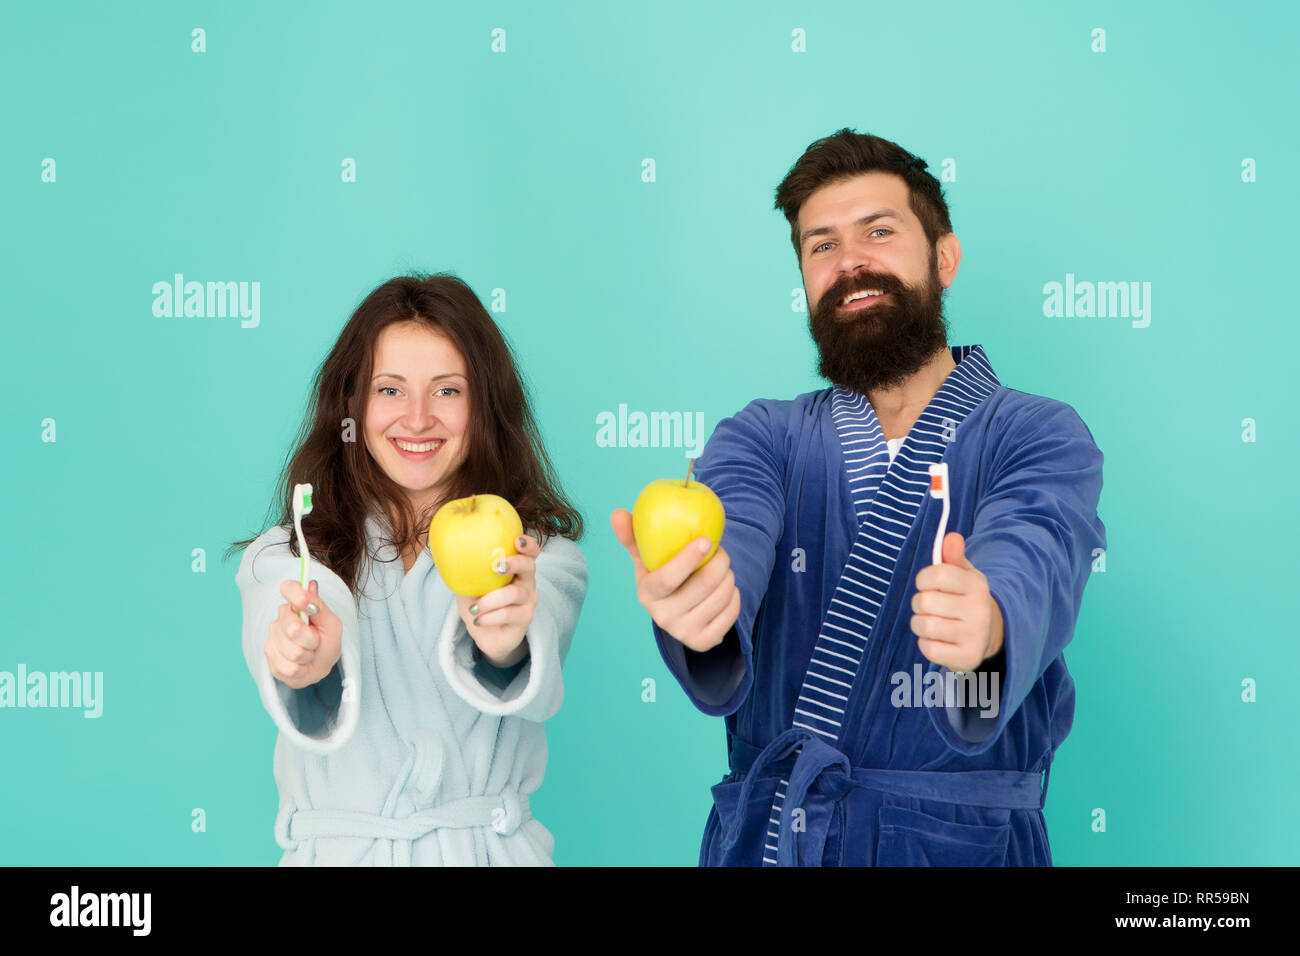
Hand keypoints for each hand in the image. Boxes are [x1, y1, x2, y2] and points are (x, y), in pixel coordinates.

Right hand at [265, 579, 342, 688]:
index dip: (296, 594)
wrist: (318, 667)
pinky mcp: (271, 660)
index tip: (305, 601)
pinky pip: (289, 668)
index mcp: (296, 605)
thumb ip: (320, 607)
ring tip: (309, 653)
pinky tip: (301, 664)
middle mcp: (281, 619)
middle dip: (311, 640)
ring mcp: (273, 639)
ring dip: (308, 656)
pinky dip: (302, 670)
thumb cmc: (326, 643)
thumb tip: (310, 585)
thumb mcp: (331, 625)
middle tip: (316, 641)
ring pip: (293, 652)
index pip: (288, 589)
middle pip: (293, 629)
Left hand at [456, 534, 538, 666]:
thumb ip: (465, 569)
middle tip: (495, 567)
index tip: (516, 541)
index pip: (530, 552)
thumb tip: (449, 550)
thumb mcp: (468, 584)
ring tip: (474, 608)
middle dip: (515, 563)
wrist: (483, 633)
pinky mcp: (525, 618)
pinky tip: (478, 620)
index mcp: (516, 569)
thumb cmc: (477, 603)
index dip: (527, 544)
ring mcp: (529, 600)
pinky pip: (508, 614)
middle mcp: (527, 582)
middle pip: (529, 566)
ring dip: (490, 600)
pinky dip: (489, 617)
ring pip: (514, 593)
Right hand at [610, 508, 739, 652]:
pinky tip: (728, 590)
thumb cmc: (660, 574)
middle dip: (720, 562)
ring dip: (729, 577)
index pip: (668, 578)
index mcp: (647, 594)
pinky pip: (731, 614)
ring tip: (723, 569)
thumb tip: (618, 513)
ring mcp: (683, 632)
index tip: (706, 540)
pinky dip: (735, 596)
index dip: (688, 558)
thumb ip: (632, 535)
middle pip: (703, 585)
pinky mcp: (703, 642)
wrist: (675, 610)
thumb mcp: (645, 558)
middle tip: (721, 552)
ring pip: (720, 597)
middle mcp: (663, 617)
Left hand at [911, 532, 1003, 672]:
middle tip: (928, 606)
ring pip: (924, 625)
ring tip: (931, 621)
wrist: (989, 633)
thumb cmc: (965, 598)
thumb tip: (951, 537)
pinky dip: (925, 644)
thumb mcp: (962, 574)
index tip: (927, 584)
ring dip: (919, 623)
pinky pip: (928, 649)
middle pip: (925, 602)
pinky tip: (937, 640)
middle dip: (919, 603)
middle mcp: (979, 611)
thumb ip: (953, 556)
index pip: (937, 575)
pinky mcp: (966, 659)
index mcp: (977, 586)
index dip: (923, 579)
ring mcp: (974, 636)